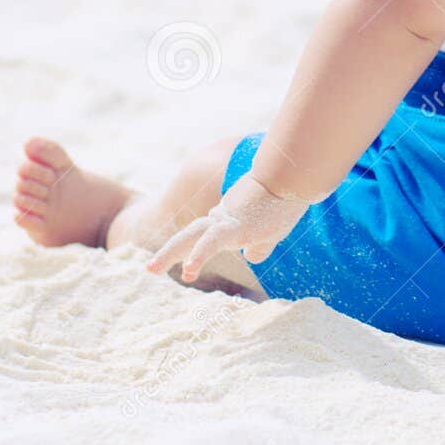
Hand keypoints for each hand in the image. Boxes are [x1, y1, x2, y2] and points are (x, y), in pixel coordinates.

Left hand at [146, 173, 308, 282]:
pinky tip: (188, 270)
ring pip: (191, 236)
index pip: (208, 234)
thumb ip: (260, 244)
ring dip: (170, 252)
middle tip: (150, 268)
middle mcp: (224, 216)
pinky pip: (211, 242)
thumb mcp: (273, 228)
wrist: (293, 174)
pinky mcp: (236, 225)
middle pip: (191, 234)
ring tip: (151, 269)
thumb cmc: (288, 198)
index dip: (196, 248)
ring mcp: (228, 220)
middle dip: (170, 251)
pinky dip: (198, 255)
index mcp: (231, 216)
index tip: (187, 267)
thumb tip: (251, 258)